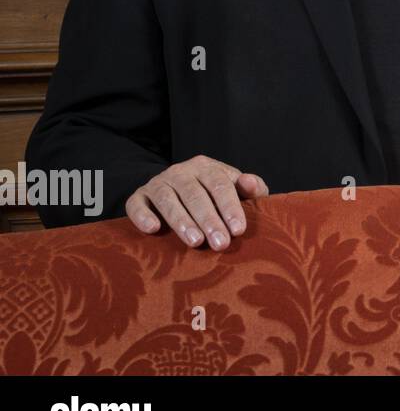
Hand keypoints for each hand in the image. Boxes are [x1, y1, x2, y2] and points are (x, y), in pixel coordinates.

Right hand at [125, 155, 268, 250]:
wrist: (173, 188)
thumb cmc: (213, 194)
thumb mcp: (234, 188)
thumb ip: (251, 188)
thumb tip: (251, 183)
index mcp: (207, 168)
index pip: (220, 185)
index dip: (230, 207)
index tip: (238, 230)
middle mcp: (181, 172)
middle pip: (195, 195)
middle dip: (209, 220)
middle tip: (220, 243)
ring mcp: (158, 183)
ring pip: (168, 199)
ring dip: (181, 220)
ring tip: (195, 241)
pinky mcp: (138, 196)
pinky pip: (137, 204)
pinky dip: (143, 215)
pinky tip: (153, 228)